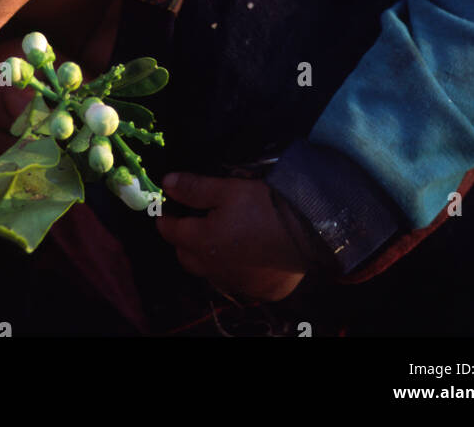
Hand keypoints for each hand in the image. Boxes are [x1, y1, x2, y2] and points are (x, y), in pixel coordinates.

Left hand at [156, 171, 305, 301]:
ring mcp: (236, 283)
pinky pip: (234, 281)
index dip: (165, 219)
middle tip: (190, 224)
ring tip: (217, 239)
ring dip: (207, 257)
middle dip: (183, 241)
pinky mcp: (257, 290)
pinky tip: (243, 255)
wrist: (308, 231)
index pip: (172, 232)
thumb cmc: (264, 206)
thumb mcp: (228, 189)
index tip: (164, 211)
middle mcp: (214, 268)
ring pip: (209, 271)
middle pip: (186, 257)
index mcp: (202, 242)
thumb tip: (166, 183)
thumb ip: (195, 188)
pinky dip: (232, 268)